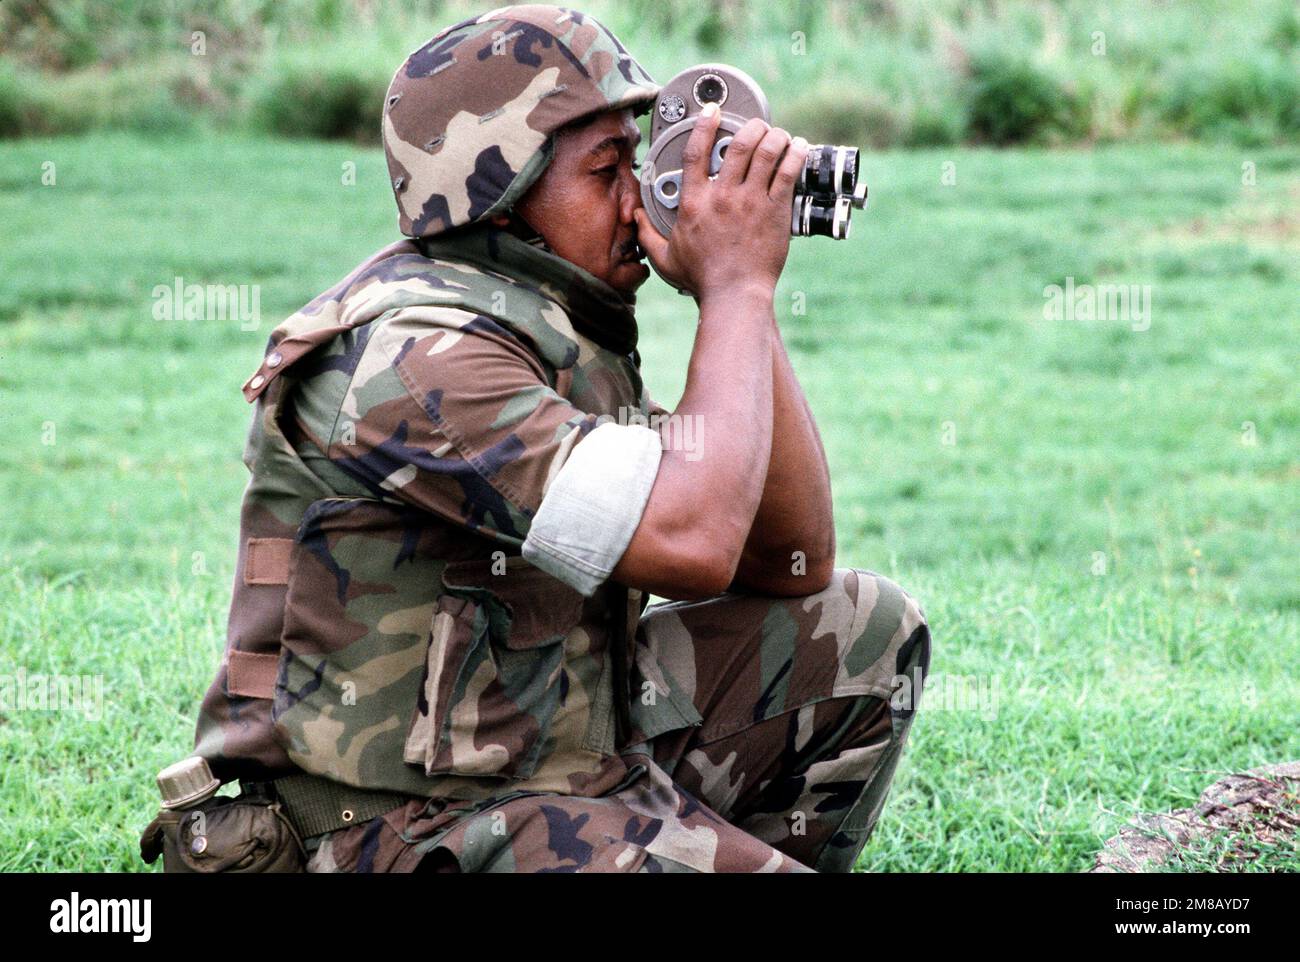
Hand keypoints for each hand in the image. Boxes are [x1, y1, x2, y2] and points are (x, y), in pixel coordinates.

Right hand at [635, 104, 807, 302]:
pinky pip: (787, 172)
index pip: (695, 152)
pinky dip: (795, 154)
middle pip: (739, 144)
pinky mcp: (774, 211)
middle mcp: (722, 196)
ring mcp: (750, 202)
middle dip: (750, 127)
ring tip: (778, 135)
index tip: (712, 110)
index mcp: (695, 203)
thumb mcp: (665, 257)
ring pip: (766, 152)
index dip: (704, 125)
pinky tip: (798, 148)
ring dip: (774, 136)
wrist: (734, 294)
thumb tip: (635, 218)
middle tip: (756, 125)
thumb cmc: (702, 279)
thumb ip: (647, 234)